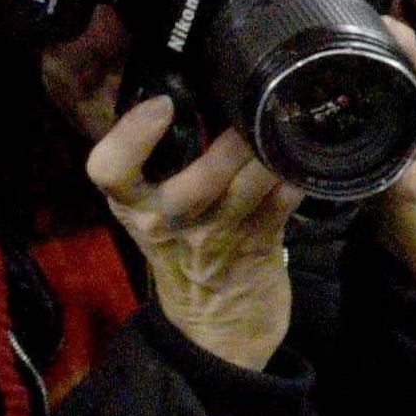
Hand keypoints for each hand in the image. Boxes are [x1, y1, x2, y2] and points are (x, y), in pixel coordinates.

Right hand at [91, 97, 300, 370]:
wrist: (215, 325)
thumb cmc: (182, 250)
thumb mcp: (152, 210)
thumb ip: (161, 163)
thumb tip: (195, 90)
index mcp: (131, 205)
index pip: (108, 170)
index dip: (130, 136)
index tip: (161, 104)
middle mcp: (166, 222)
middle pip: (196, 182)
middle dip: (230, 145)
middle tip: (252, 111)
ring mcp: (215, 238)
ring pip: (247, 186)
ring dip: (270, 153)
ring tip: (283, 123)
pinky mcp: (258, 246)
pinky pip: (283, 201)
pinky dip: (297, 175)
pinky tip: (306, 155)